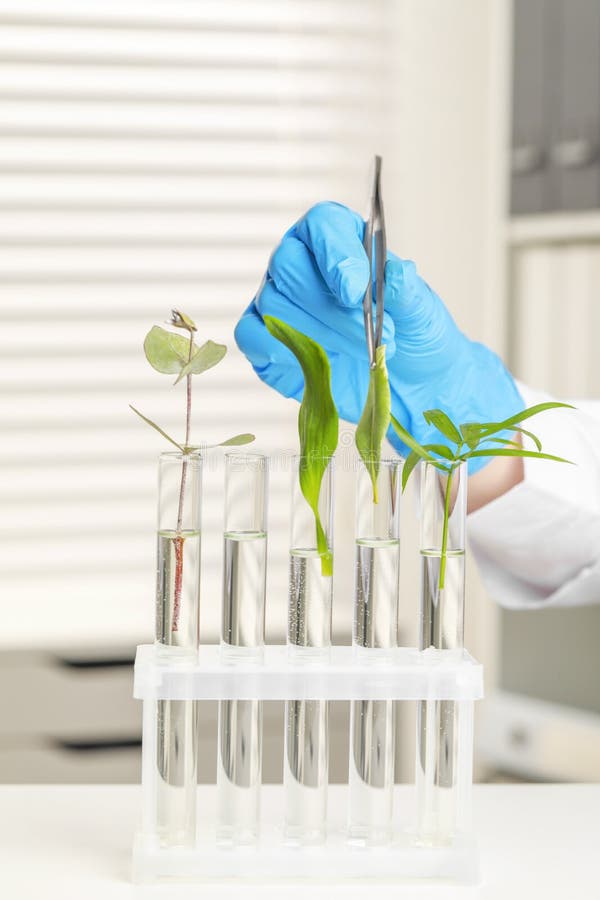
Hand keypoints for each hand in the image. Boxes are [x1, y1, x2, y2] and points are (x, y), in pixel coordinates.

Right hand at [235, 202, 522, 470]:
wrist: (408, 385)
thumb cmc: (411, 336)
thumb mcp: (422, 312)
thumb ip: (406, 291)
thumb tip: (394, 275)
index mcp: (340, 242)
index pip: (322, 226)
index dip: (334, 254)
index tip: (355, 291)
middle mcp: (303, 265)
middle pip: (290, 264)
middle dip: (329, 307)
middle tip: (368, 335)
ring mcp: (280, 303)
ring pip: (274, 304)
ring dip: (316, 334)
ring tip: (358, 353)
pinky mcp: (267, 342)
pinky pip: (250, 335)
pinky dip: (274, 349)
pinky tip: (308, 363)